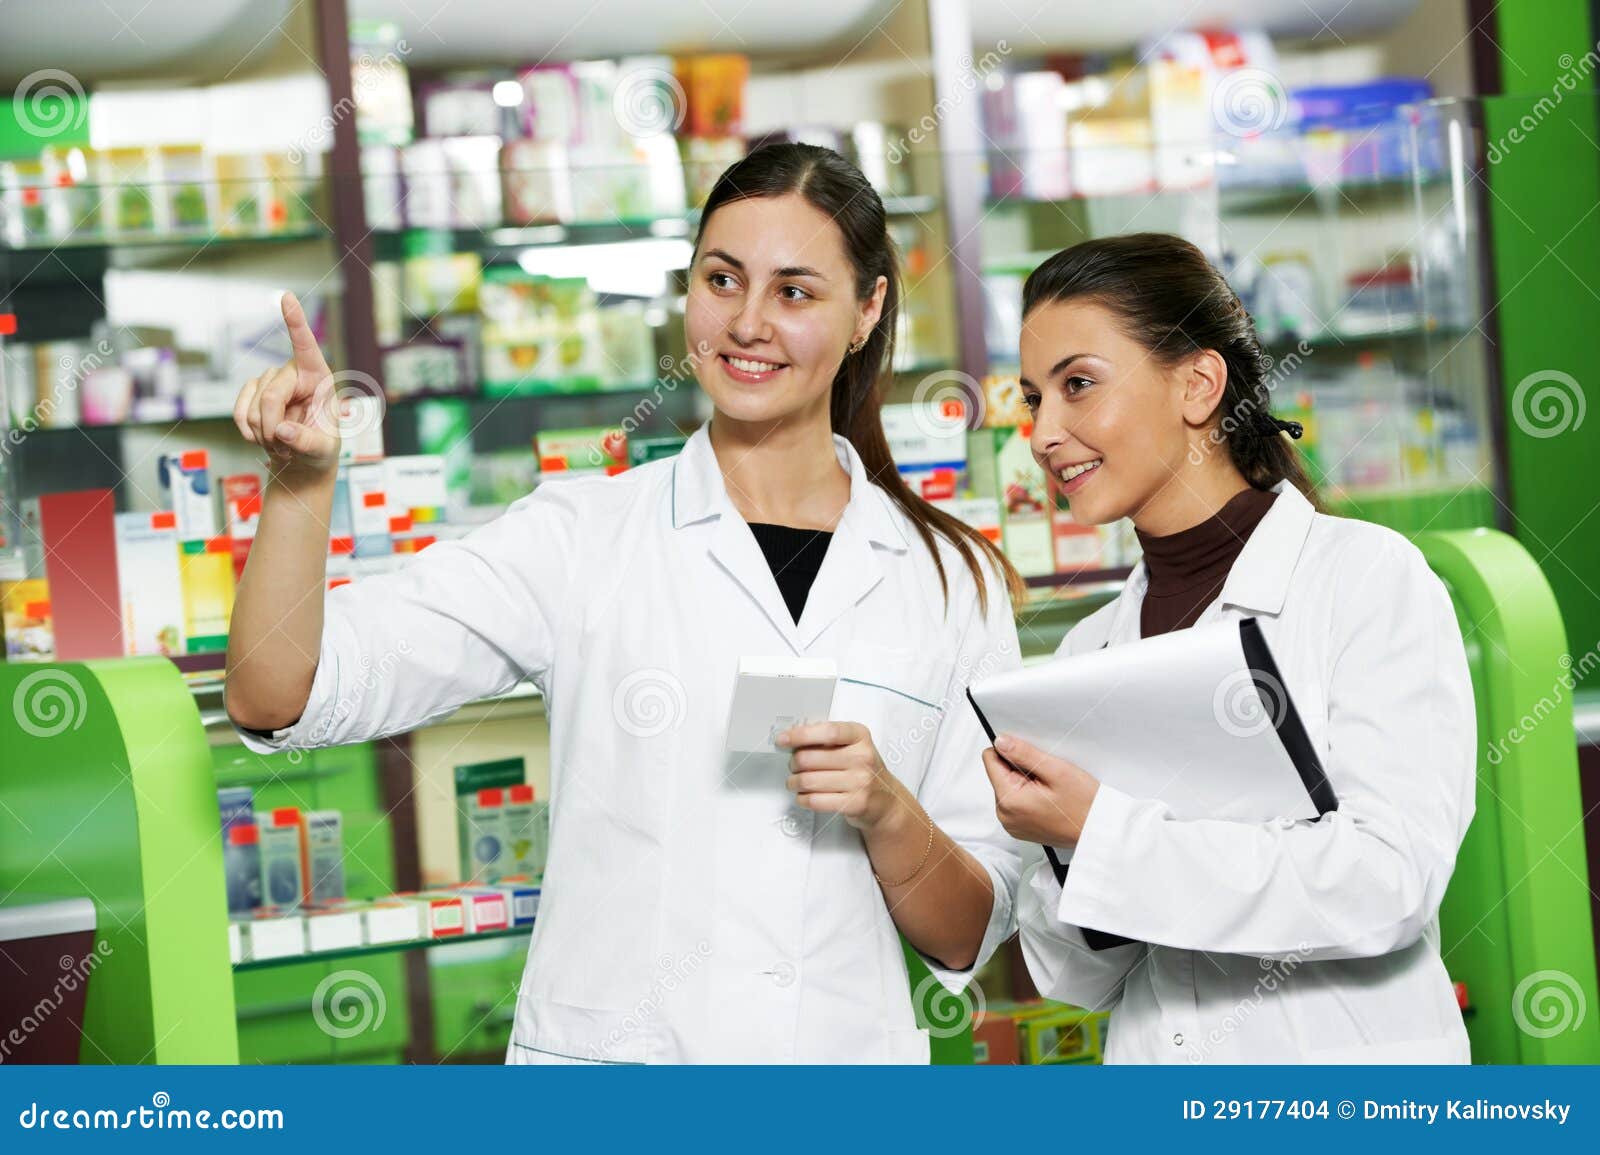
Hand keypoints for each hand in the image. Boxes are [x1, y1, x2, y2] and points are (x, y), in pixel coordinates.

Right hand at [233, 292, 340, 478]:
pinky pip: (239, 414)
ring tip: (282, 444)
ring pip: (254, 409)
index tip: (287, 296)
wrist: (303, 457)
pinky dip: (249, 433)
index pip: (306, 346)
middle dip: (274, 429)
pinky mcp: (251, 391)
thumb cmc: (321, 447)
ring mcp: (269, 379)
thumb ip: (307, 441)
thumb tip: (282, 430)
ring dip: (264, 436)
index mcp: (318, 376)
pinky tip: (263, 439)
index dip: (295, 322)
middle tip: (287, 450)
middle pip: (271, 397)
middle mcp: (292, 372)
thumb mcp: (324, 450)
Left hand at [777, 721, 910, 831]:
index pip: (827, 731)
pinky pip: (815, 800)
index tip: (783, 739)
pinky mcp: (854, 803)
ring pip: (808, 781)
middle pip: (810, 758)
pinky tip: (804, 795)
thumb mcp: (853, 745)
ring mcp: (860, 782)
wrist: (885, 801)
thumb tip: (793, 737)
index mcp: (860, 736)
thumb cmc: (863, 770)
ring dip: (794, 782)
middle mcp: (862, 757)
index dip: (800, 735)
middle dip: (793, 763)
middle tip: (793, 765)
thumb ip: (827, 739)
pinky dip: (802, 798)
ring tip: (795, 782)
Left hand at [981, 734, 1099, 846]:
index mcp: (1008, 801)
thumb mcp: (1055, 770)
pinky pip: (1017, 800)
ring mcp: (1012, 823)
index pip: (991, 760)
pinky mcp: (1020, 826)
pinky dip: (1030, 794)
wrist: (1099, 831)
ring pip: (1009, 785)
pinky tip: (1049, 798)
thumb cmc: (1084, 806)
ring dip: (1027, 781)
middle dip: (1021, 768)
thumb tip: (1000, 741)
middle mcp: (1005, 815)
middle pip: (999, 773)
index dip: (1010, 752)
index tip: (1031, 758)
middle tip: (1047, 777)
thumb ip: (1023, 753)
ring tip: (1050, 789)